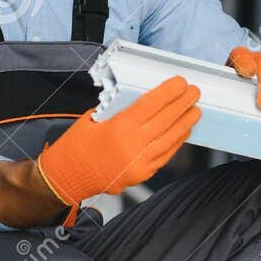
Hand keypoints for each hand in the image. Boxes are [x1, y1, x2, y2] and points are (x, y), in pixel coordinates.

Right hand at [36, 77, 201, 204]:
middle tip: (194, 93)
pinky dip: (176, 142)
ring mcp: (140, 162)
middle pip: (166, 120)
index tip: (181, 82)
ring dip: (185, 123)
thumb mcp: (94, 118)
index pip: (152, 104)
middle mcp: (133, 145)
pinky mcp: (142, 174)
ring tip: (195, 111)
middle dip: (183, 104)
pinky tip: (182, 132)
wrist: (66, 177)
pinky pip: (165, 155)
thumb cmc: (76, 146)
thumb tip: (144, 102)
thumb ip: (120, 110)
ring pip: (171, 139)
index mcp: (120, 127)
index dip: (169, 92)